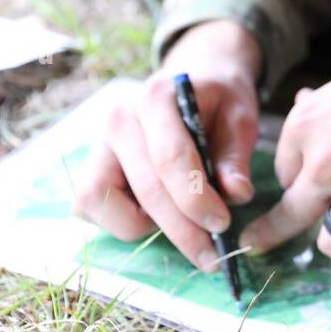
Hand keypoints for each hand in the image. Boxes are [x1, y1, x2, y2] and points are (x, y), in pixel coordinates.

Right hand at [73, 19, 262, 271]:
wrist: (194, 77)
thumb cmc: (219, 99)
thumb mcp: (240, 117)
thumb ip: (236, 157)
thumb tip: (237, 195)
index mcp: (156, 98)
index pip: (171, 158)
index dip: (196, 199)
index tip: (223, 225)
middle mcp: (117, 119)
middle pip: (144, 187)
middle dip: (181, 229)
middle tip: (212, 254)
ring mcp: (97, 142)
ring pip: (101, 201)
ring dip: (142, 225)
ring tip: (181, 225)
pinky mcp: (89, 165)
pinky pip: (90, 206)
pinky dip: (119, 220)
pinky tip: (155, 216)